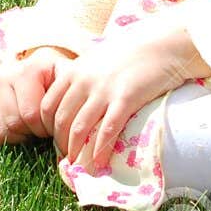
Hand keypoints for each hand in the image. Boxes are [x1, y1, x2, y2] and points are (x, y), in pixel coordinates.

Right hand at [0, 46, 75, 144]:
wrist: (41, 71)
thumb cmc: (57, 81)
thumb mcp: (68, 82)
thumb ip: (69, 98)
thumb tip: (67, 126)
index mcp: (28, 69)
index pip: (31, 114)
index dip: (45, 127)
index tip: (54, 123)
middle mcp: (4, 75)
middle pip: (14, 122)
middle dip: (32, 131)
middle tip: (44, 127)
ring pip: (2, 128)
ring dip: (20, 134)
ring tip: (33, 126)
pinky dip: (7, 135)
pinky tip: (20, 127)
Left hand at [41, 19, 210, 171]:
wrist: (162, 43)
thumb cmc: (132, 51)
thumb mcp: (98, 58)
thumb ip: (83, 76)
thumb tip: (75, 98)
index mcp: (74, 71)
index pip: (47, 106)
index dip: (48, 128)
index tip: (56, 140)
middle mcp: (84, 81)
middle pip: (61, 121)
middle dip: (62, 145)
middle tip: (68, 159)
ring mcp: (104, 90)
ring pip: (80, 129)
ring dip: (77, 152)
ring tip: (80, 168)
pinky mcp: (125, 99)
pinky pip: (107, 130)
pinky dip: (100, 150)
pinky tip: (100, 163)